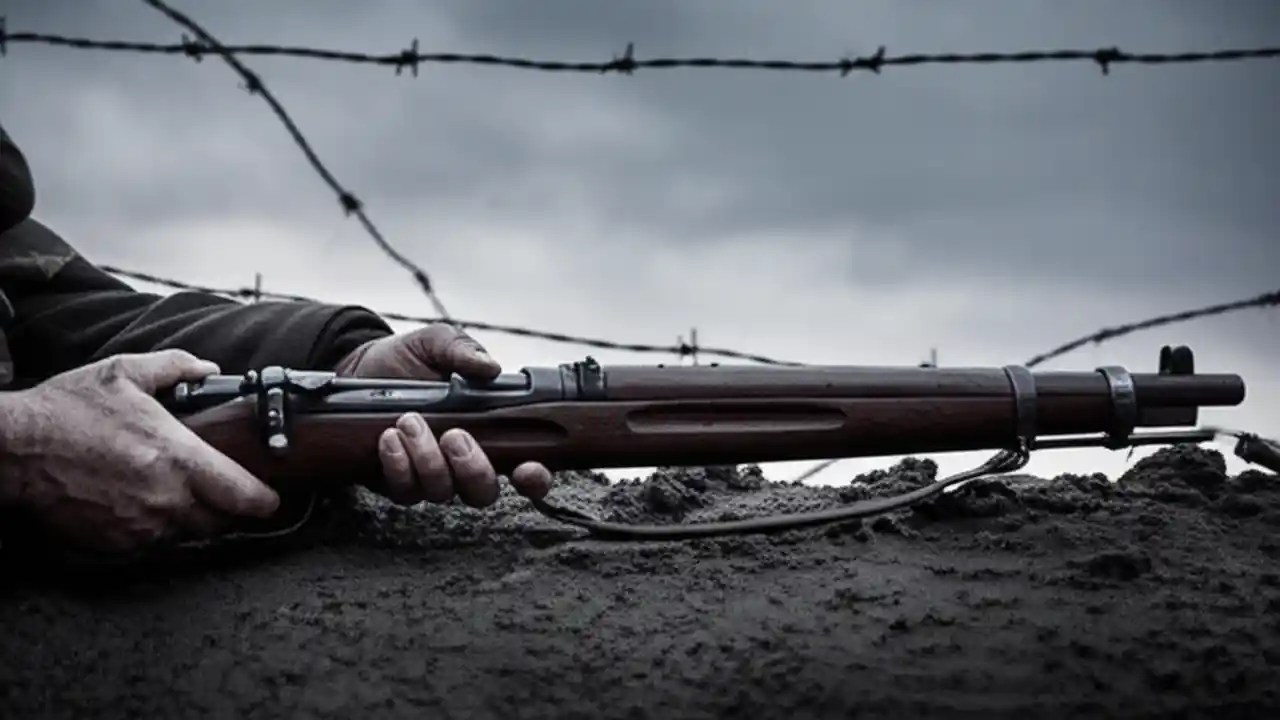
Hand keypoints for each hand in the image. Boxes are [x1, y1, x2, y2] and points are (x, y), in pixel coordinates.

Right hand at [0, 350, 279, 552]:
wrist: (11, 450)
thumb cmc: (65, 411)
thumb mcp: (123, 373)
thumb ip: (174, 367)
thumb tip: (207, 369)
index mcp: (178, 458)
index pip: (244, 496)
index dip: (264, 500)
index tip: (270, 497)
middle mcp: (165, 498)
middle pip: (221, 522)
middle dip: (226, 509)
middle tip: (219, 490)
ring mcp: (140, 526)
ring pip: (186, 535)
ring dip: (189, 519)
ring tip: (172, 492)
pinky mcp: (114, 544)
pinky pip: (152, 544)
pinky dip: (155, 529)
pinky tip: (140, 503)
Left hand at [334, 324, 552, 506]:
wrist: (360, 368)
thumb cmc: (410, 358)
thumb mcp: (438, 343)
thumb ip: (463, 351)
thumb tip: (489, 367)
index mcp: (490, 432)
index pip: (525, 468)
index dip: (534, 478)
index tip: (527, 468)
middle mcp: (464, 462)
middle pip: (483, 493)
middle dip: (473, 469)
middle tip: (454, 436)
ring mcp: (431, 476)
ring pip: (442, 492)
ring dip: (428, 459)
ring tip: (410, 420)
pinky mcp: (398, 481)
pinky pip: (405, 490)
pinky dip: (398, 464)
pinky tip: (389, 438)